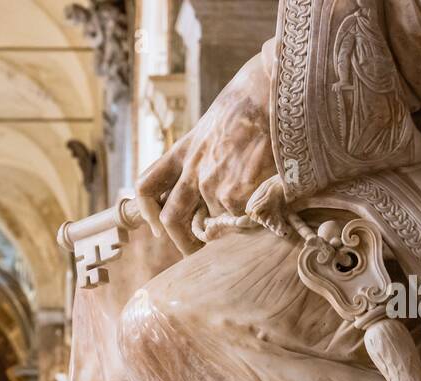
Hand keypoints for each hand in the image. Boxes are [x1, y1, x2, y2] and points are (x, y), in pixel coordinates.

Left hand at [136, 51, 277, 253]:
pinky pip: (242, 220)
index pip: (147, 185)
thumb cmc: (254, 97)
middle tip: (196, 251)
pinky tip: (270, 204)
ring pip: (216, 221)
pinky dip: (254, 219)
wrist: (273, 88)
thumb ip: (210, 148)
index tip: (156, 226)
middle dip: (181, 242)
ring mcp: (212, 184)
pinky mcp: (236, 195)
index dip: (147, 211)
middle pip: (172, 219)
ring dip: (231, 223)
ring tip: (254, 210)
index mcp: (185, 150)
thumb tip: (220, 167)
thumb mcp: (218, 120)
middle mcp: (193, 170)